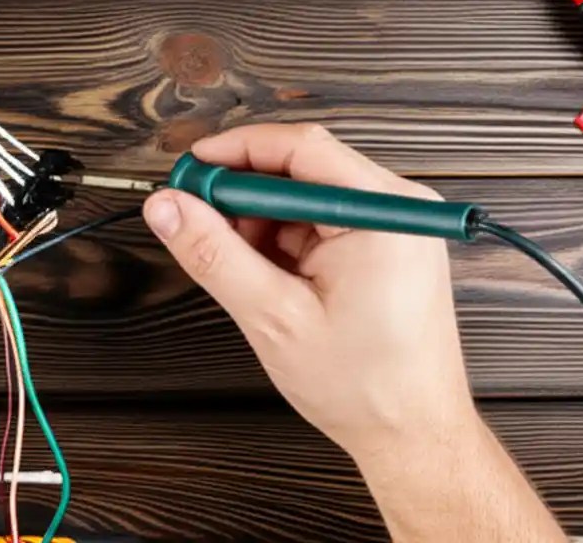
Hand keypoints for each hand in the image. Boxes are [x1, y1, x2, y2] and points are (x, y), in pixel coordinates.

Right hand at [143, 124, 478, 462]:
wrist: (414, 434)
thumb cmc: (367, 387)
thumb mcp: (273, 317)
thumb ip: (214, 254)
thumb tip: (169, 208)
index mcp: (382, 213)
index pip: (298, 148)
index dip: (234, 152)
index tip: (188, 171)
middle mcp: (396, 208)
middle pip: (301, 166)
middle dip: (241, 190)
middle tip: (193, 215)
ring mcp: (394, 226)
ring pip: (305, 195)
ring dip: (260, 219)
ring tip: (234, 263)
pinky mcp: (385, 246)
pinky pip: (321, 221)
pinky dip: (283, 239)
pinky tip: (263, 273)